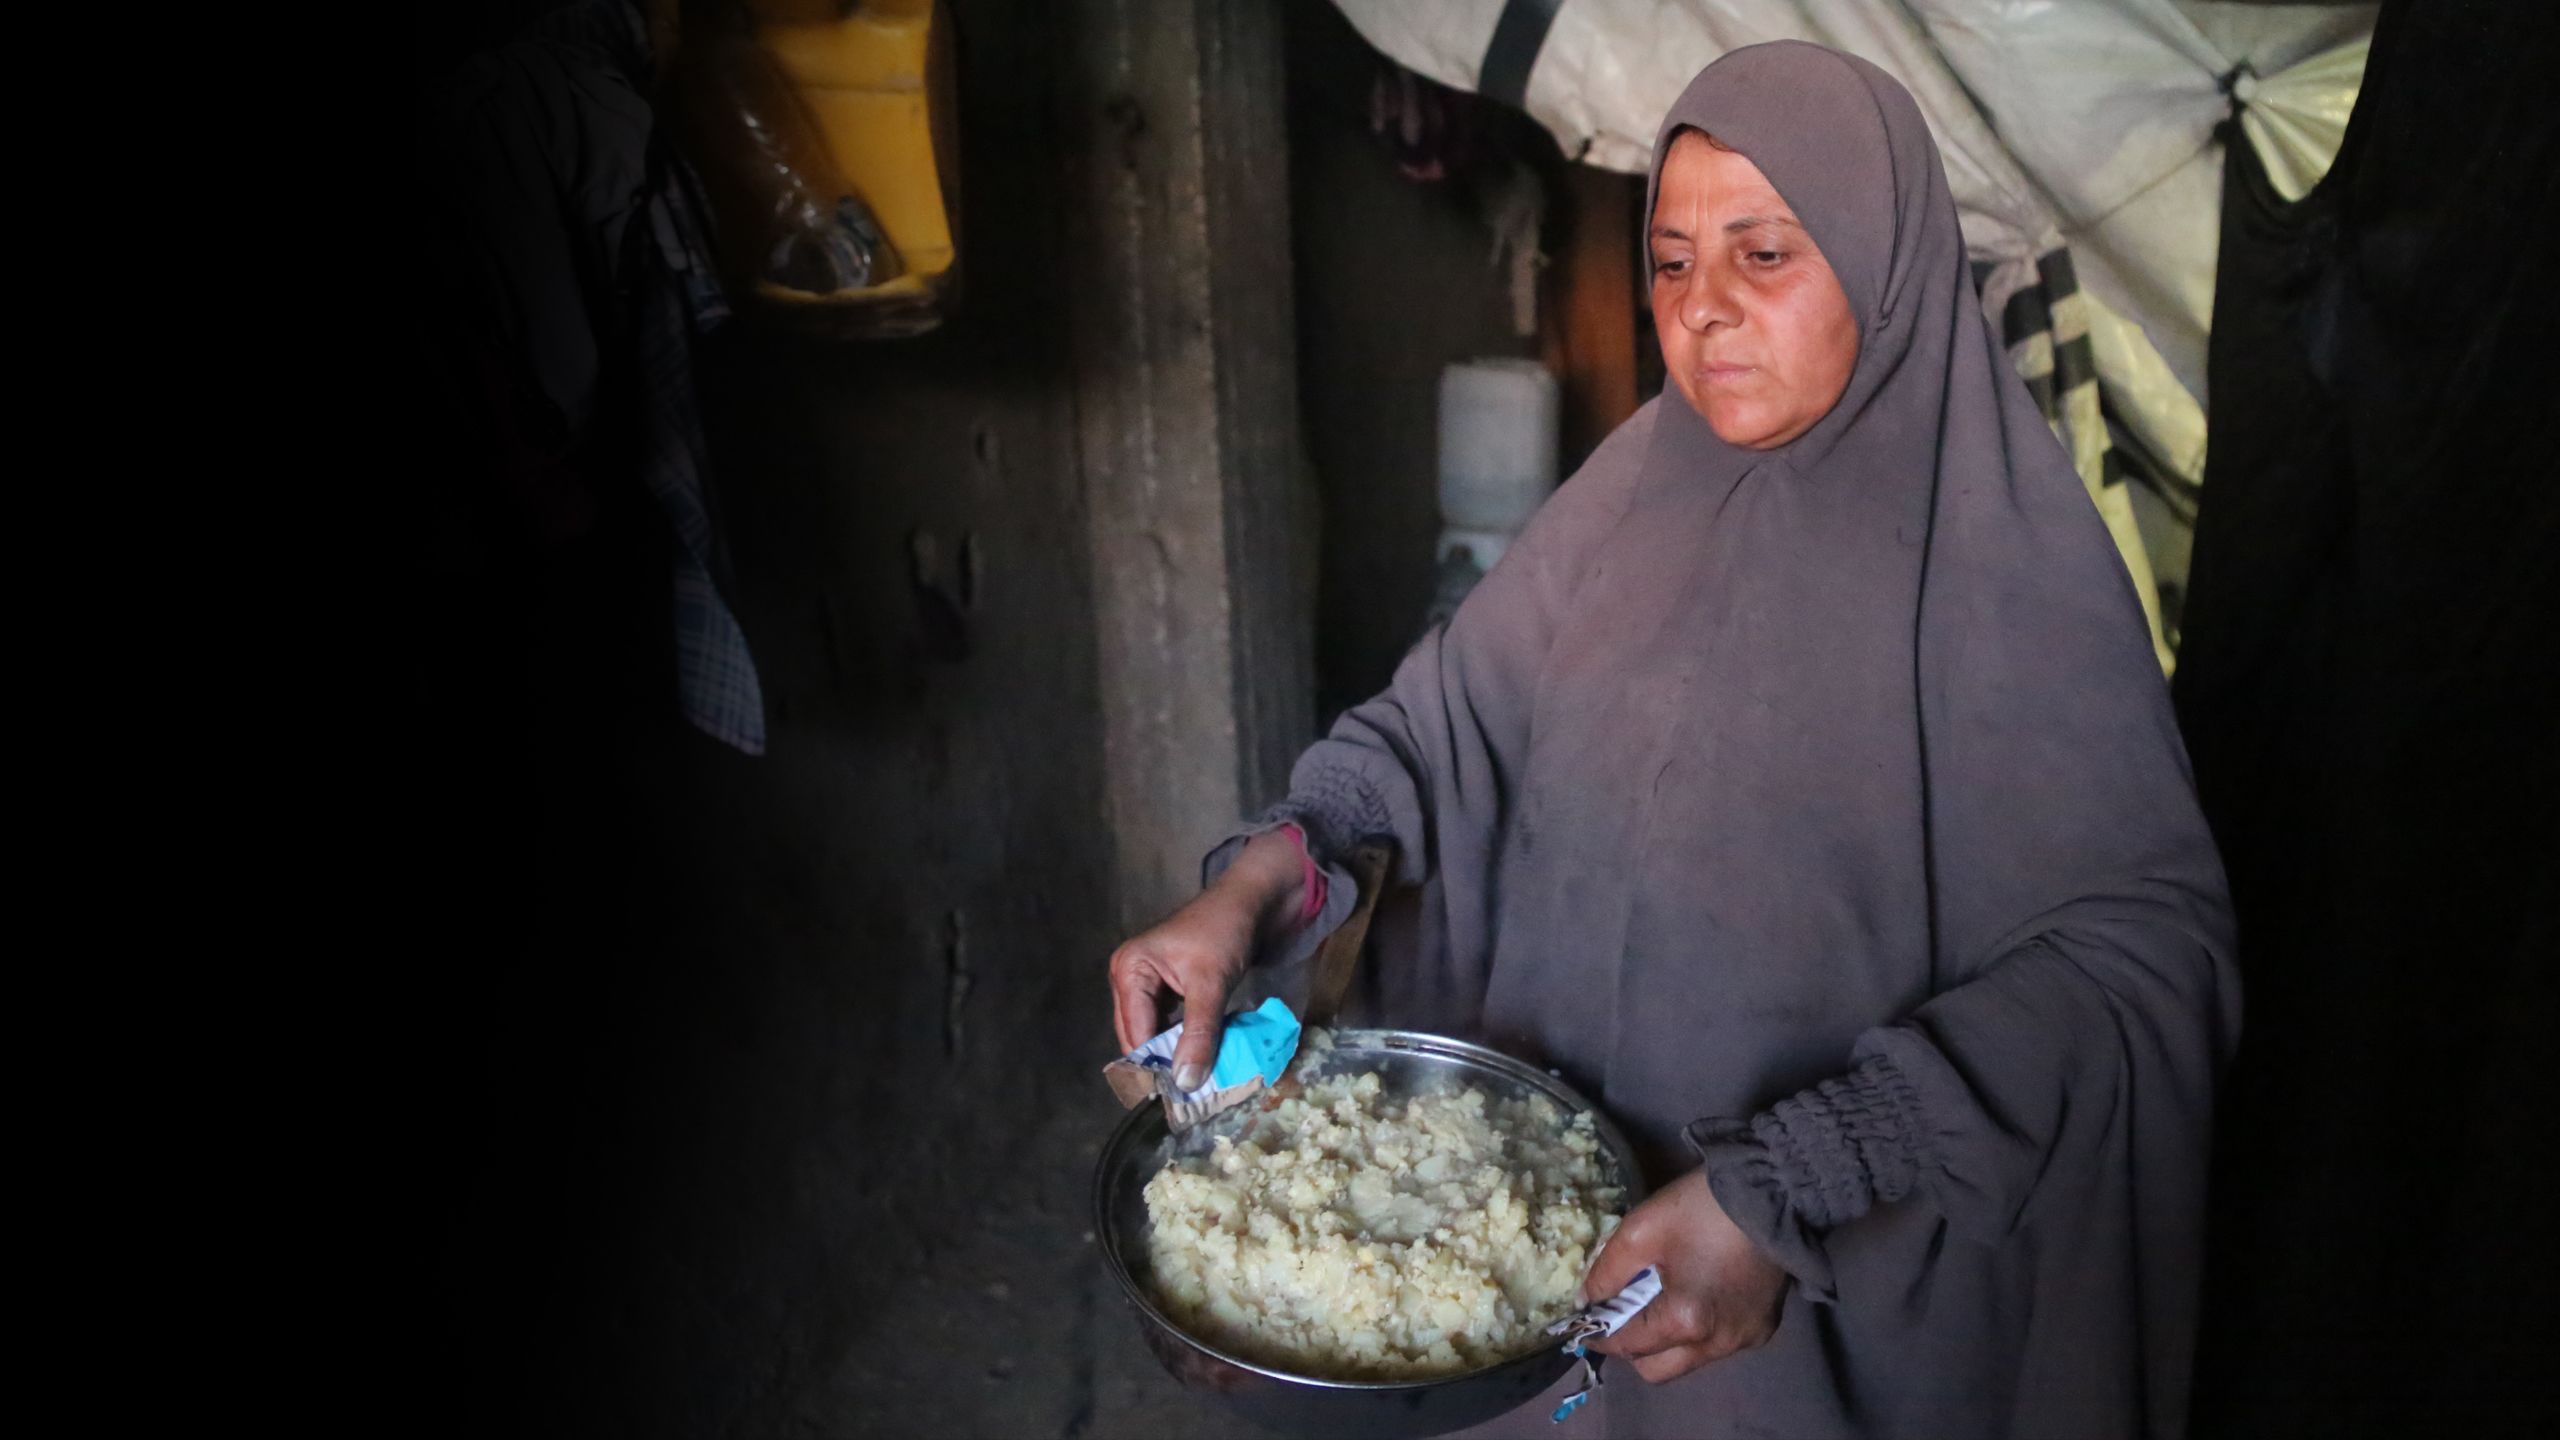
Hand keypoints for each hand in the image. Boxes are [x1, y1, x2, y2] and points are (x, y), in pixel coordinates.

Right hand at [1108, 831, 1305, 1088]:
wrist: (1253, 902)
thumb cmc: (1224, 932)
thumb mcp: (1211, 984)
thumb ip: (1198, 1034)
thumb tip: (1186, 1082)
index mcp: (1128, 970)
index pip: (1135, 1032)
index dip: (1154, 1065)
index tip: (1177, 1098)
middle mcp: (1130, 977)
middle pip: (1140, 1035)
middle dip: (1162, 1062)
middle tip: (1188, 1096)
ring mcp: (1148, 983)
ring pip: (1157, 1032)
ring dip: (1175, 1053)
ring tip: (1197, 1082)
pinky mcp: (1169, 988)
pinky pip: (1171, 1023)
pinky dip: (1186, 1040)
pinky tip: (1202, 1058)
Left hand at [1581, 1170, 1789, 1382]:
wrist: (1771, 1192)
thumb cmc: (1701, 1208)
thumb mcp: (1641, 1231)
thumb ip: (1606, 1271)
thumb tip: (1587, 1301)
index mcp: (1685, 1321)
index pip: (1627, 1346)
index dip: (1598, 1334)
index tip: (1582, 1321)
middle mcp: (1717, 1344)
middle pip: (1657, 1370)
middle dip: (1631, 1347)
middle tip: (1620, 1314)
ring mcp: (1744, 1340)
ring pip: (1688, 1361)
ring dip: (1665, 1342)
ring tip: (1658, 1302)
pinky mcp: (1764, 1330)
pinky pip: (1718, 1346)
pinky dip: (1698, 1333)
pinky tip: (1695, 1298)